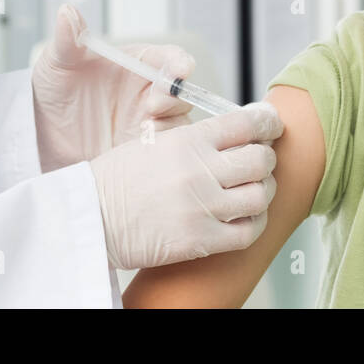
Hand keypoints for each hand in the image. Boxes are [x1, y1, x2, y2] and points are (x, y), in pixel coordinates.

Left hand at [31, 4, 194, 171]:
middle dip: (176, 97)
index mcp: (138, 64)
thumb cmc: (54, 92)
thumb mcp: (57, 65)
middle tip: (153, 105)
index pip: (170, 58)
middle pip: (182, 92)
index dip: (180, 63)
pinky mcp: (144, 151)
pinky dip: (160, 151)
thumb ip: (67, 41)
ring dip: (169, 126)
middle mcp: (150, 92)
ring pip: (179, 123)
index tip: (180, 70)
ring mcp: (149, 123)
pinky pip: (165, 151)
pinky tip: (139, 150)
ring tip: (142, 131)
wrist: (43, 136)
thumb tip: (67, 11)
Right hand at [90, 103, 283, 269]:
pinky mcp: (200, 240)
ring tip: (251, 190)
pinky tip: (244, 217)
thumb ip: (195, 137)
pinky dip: (254, 223)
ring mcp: (201, 207)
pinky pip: (248, 231)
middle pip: (261, 159)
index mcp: (187, 140)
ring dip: (262, 192)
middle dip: (265, 159)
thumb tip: (237, 133)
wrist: (91, 217)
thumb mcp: (154, 141)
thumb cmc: (119, 178)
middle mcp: (199, 171)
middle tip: (258, 162)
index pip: (247, 123)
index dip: (267, 122)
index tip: (271, 126)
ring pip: (260, 195)